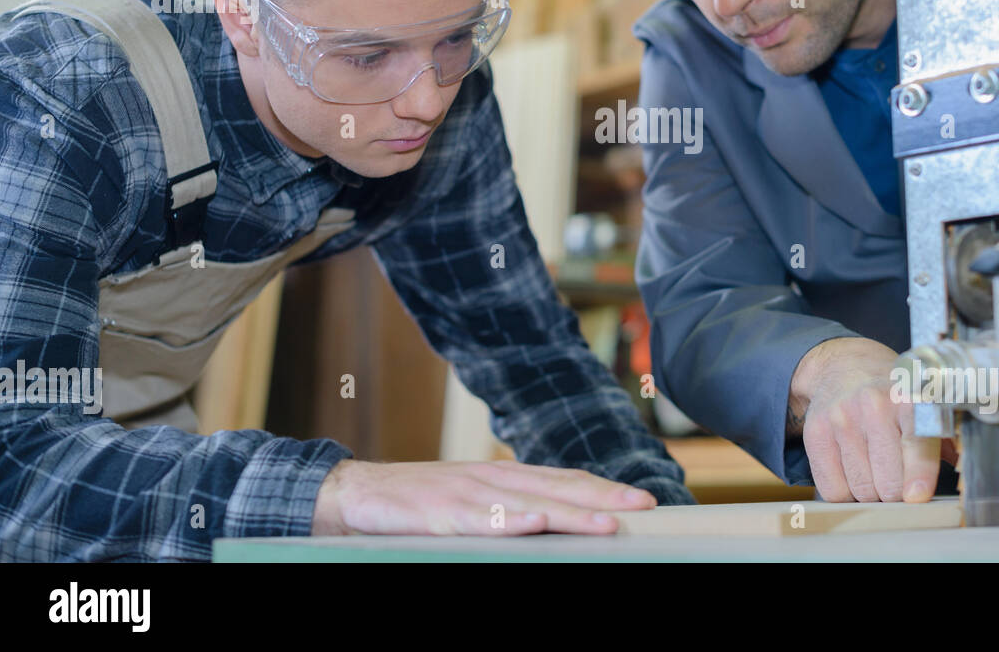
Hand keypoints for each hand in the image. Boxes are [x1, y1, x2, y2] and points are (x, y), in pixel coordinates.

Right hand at [310, 459, 658, 535]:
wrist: (355, 492)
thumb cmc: (417, 500)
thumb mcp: (471, 497)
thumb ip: (509, 503)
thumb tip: (554, 518)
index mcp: (501, 474)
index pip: (563, 478)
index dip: (603, 488)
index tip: (640, 500)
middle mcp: (491, 478)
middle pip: (557, 487)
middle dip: (603, 497)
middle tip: (642, 507)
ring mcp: (466, 494)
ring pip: (528, 504)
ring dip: (570, 513)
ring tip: (607, 523)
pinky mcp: (439, 513)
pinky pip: (479, 520)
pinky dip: (509, 521)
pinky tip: (534, 524)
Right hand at [788, 336, 998, 502]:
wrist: (842, 367)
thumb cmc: (900, 397)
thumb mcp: (941, 419)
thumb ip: (980, 458)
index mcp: (911, 398)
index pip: (914, 442)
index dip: (916, 473)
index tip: (917, 494)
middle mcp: (873, 405)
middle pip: (888, 481)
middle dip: (898, 491)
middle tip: (900, 474)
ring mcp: (840, 420)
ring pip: (862, 489)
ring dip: (873, 491)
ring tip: (877, 466)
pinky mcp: (815, 434)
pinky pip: (834, 489)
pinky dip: (846, 491)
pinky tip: (854, 466)